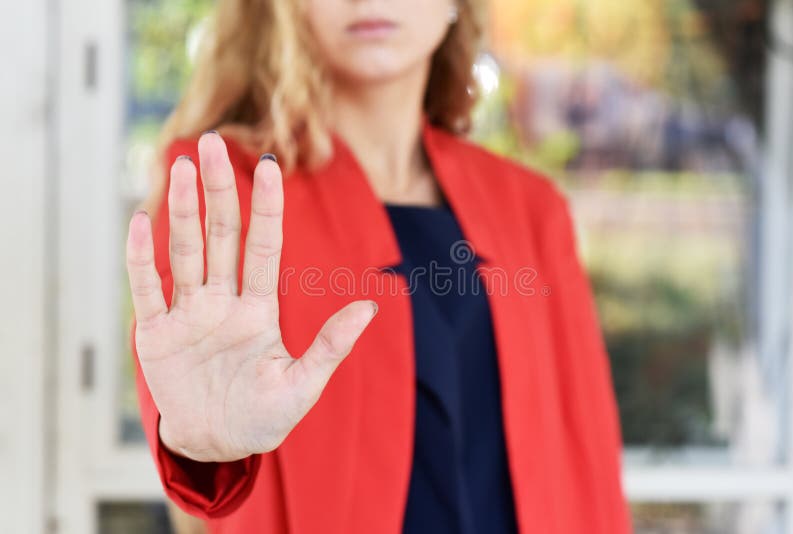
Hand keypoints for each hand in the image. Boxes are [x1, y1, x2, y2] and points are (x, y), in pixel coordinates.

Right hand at [126, 132, 377, 461]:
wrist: (217, 445)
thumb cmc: (264, 417)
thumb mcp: (303, 385)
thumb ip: (331, 346)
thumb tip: (371, 306)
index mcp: (259, 309)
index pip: (263, 247)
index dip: (266, 208)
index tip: (268, 166)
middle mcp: (223, 301)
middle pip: (220, 235)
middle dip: (217, 191)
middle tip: (210, 143)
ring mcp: (188, 314)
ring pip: (185, 251)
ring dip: (182, 209)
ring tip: (182, 165)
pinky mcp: (156, 333)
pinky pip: (147, 288)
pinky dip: (142, 257)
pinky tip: (141, 220)